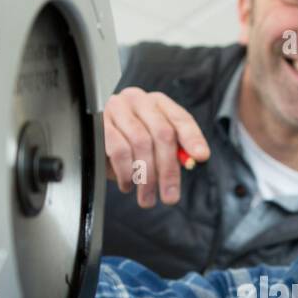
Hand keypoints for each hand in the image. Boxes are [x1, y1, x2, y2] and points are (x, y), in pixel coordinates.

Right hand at [103, 87, 210, 206]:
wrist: (96, 141)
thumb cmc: (130, 143)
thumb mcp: (157, 146)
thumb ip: (176, 150)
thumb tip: (195, 159)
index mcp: (158, 103)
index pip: (180, 118)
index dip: (192, 138)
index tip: (201, 157)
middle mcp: (138, 100)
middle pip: (162, 133)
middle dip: (169, 169)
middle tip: (170, 196)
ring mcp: (117, 109)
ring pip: (141, 143)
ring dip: (146, 176)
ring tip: (148, 197)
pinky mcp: (99, 125)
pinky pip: (119, 150)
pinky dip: (126, 172)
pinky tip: (128, 184)